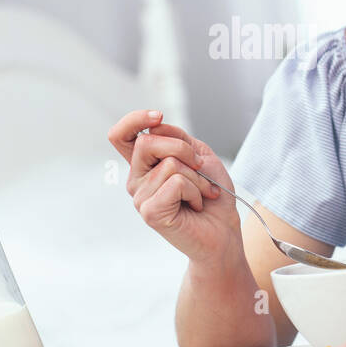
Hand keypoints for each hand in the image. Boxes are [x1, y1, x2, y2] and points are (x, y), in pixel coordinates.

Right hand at [107, 109, 240, 263]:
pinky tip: (195, 205)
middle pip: (145, 142)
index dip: (134, 120)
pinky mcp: (150, 212)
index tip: (158, 116)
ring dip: (197, 177)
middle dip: (182, 148)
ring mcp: (140, 197)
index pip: (121, 136)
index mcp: (145, 165)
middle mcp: (137, 180)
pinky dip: (195, 191)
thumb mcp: (200, 155)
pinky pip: (176, 183)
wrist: (224, 231)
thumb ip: (177, 138)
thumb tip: (155, 126)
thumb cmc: (213, 195)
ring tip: (201, 193)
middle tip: (200, 167)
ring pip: (169, 164)